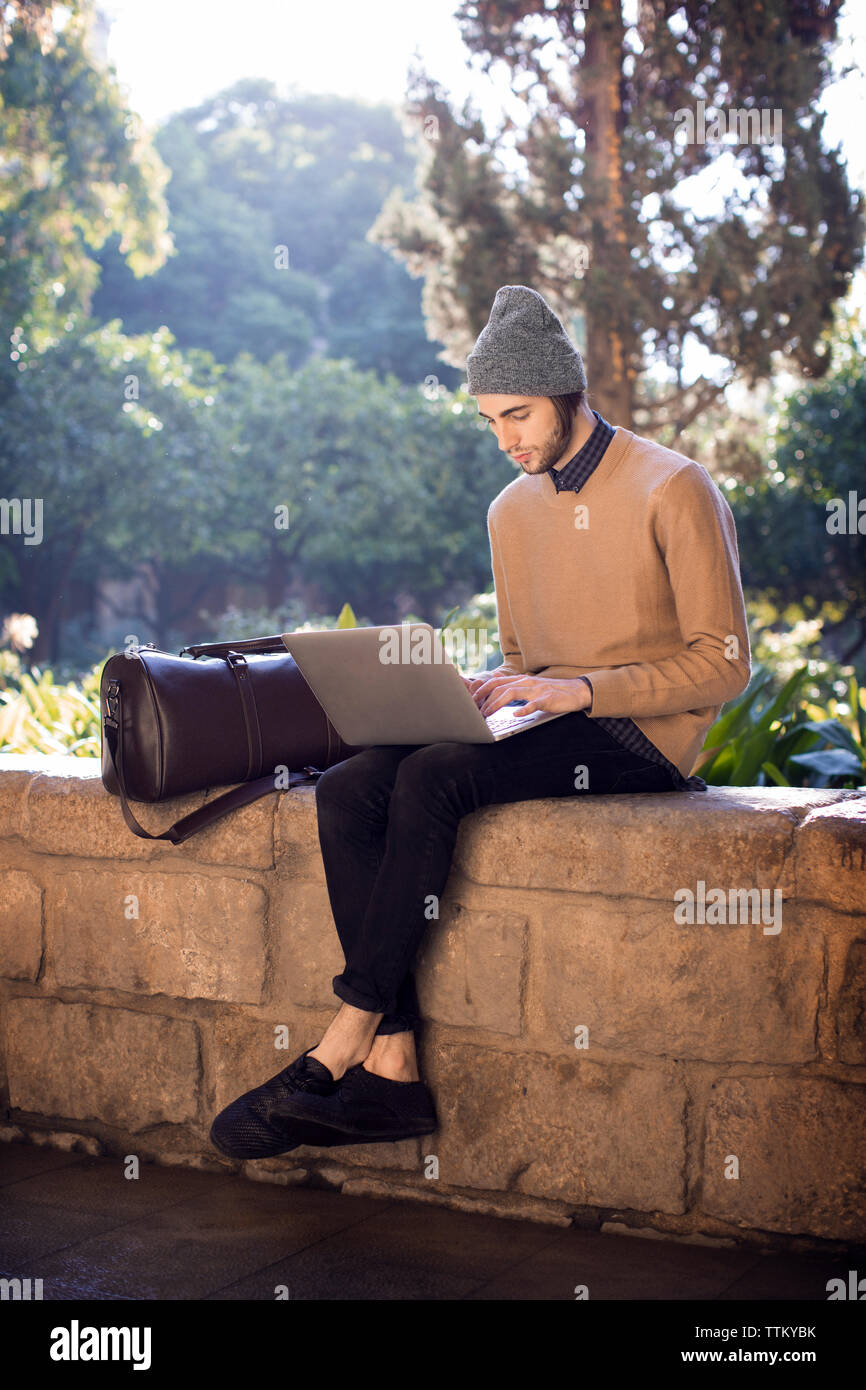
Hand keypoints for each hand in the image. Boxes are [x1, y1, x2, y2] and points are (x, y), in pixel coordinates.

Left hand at [464, 671, 591, 717]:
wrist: (575, 691)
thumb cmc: (550, 692)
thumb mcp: (529, 687)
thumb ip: (513, 686)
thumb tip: (496, 684)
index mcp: (520, 680)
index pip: (495, 682)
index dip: (481, 691)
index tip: (471, 702)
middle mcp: (526, 682)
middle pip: (499, 687)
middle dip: (484, 698)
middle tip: (475, 710)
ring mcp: (536, 690)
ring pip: (512, 693)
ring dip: (497, 704)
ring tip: (488, 713)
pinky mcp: (547, 699)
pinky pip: (534, 704)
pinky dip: (524, 709)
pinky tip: (516, 715)